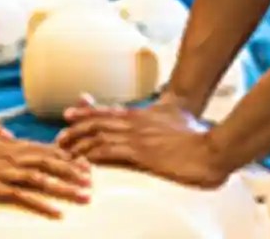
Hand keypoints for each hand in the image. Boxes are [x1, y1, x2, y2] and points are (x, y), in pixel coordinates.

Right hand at [0, 136, 92, 217]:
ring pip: (38, 182)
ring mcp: (1, 174)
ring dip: (62, 191)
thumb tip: (8, 135)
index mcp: (9, 146)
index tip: (85, 166)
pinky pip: (18, 198)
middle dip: (71, 175)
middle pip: (47, 166)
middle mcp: (9, 158)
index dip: (66, 158)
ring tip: (79, 200)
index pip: (44, 151)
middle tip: (91, 185)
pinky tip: (52, 214)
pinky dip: (35, 205)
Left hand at [56, 96, 232, 188]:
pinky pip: (110, 153)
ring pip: (98, 137)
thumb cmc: (196, 134)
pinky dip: (93, 156)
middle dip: (75, 130)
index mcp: (140, 115)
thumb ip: (166, 109)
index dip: (85, 112)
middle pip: (96, 123)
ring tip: (65, 152)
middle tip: (59, 138)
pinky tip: (83, 161)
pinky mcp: (141, 155)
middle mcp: (134, 124)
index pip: (105, 111)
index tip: (68, 115)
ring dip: (79, 144)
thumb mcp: (176, 114)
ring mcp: (137, 139)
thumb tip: (165, 108)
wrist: (210, 148)